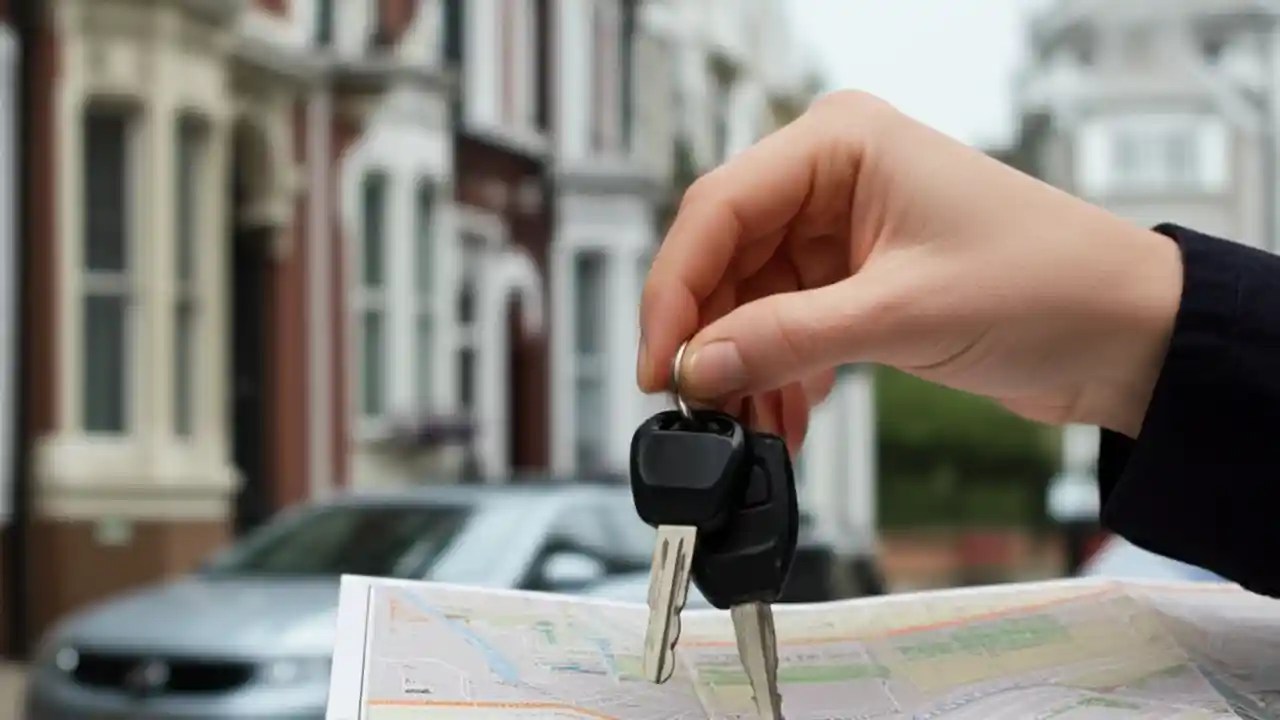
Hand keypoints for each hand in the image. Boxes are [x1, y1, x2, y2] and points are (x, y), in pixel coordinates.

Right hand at [638, 91, 1181, 450]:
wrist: (1128, 334)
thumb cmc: (1048, 285)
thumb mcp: (902, 314)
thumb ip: (787, 337)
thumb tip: (697, 364)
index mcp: (840, 143)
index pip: (719, 208)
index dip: (676, 291)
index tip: (659, 364)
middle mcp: (832, 176)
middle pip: (725, 255)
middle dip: (708, 335)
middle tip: (694, 402)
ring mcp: (842, 228)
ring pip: (751, 297)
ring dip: (744, 365)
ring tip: (747, 426)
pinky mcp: (856, 277)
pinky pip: (787, 323)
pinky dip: (779, 372)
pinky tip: (783, 417)